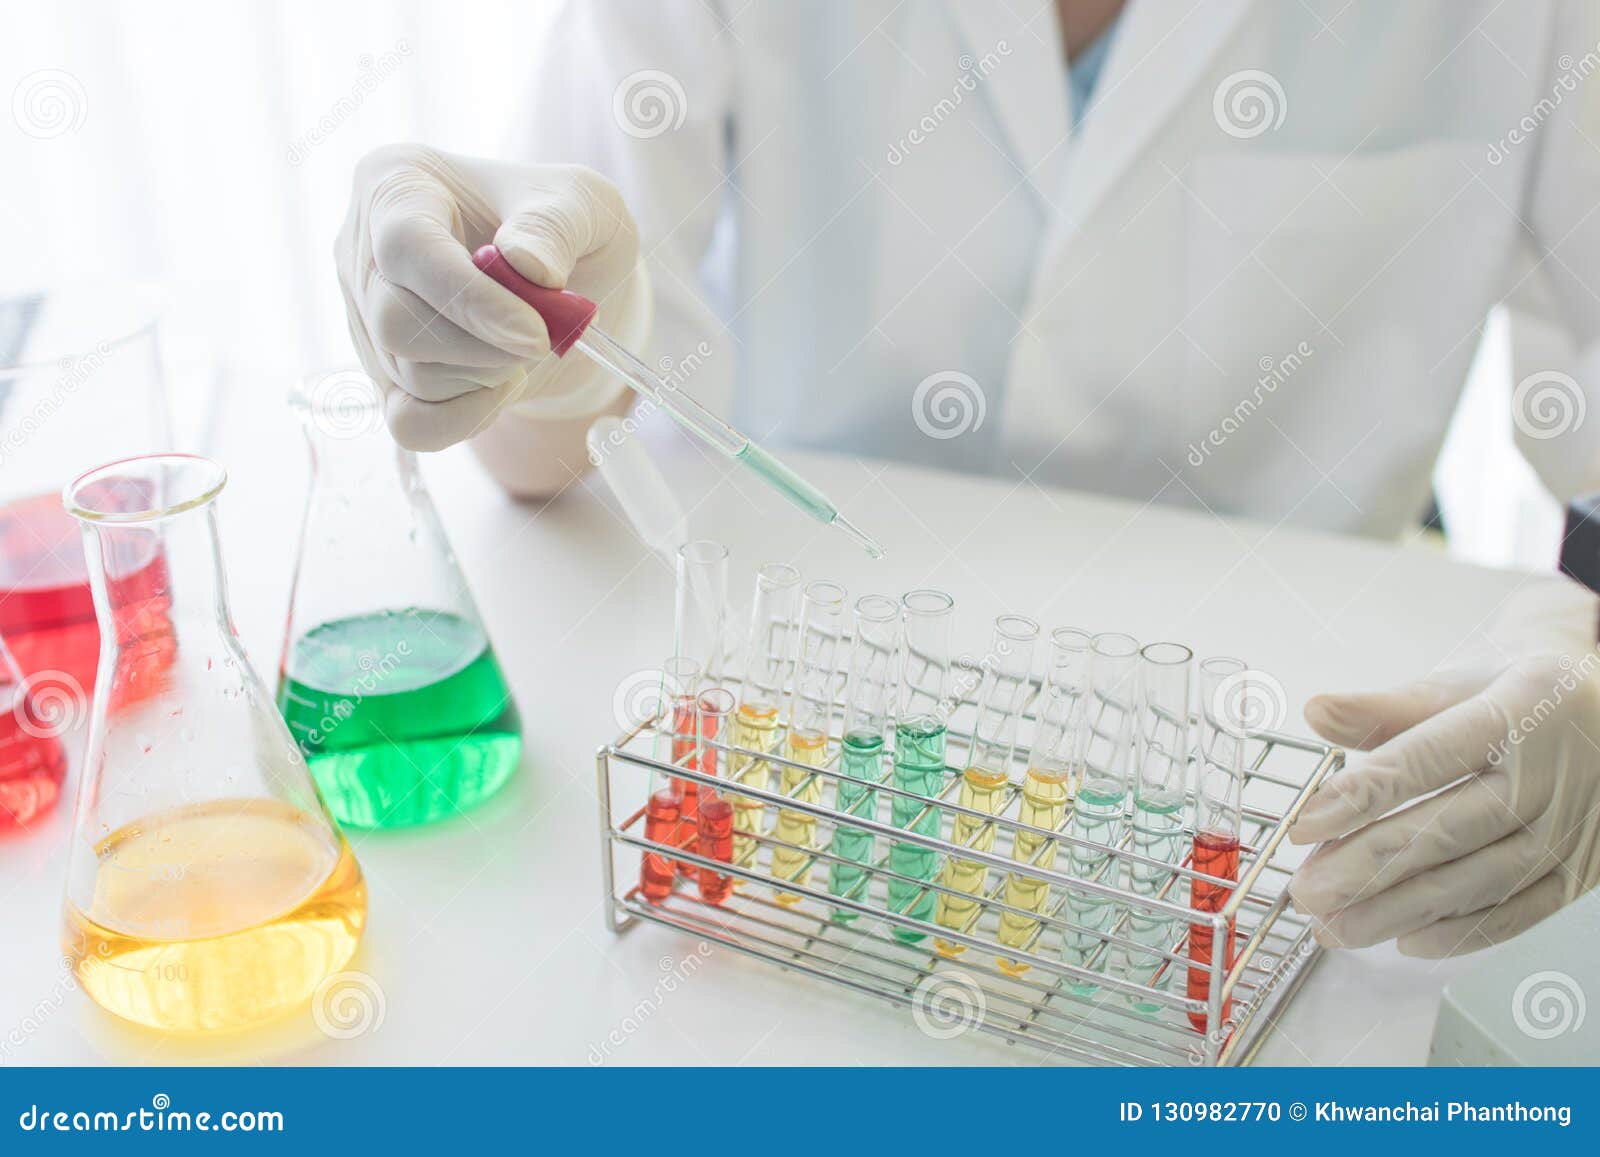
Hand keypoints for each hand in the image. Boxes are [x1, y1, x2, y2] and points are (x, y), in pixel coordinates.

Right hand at [335, 144, 649, 449]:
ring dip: (485, 377)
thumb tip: (526, 265)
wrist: (570, 281)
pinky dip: (465, 419)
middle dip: (483, 347)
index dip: (470, 301)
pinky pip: (409, 422)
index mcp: (397, 183)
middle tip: (542, 339)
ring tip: (524, 347)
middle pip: (396, 321)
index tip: (537, 335)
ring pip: (406, 373)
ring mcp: (365, 316)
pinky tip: (501, 389)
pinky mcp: (384, 375)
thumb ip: (557, 226)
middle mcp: (363, 248)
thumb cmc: (565, 227)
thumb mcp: (584, 203)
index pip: (407, 247)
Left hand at [1289, 582, 1599, 956]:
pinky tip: (1405, 941)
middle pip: (1448, 831)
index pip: (1426, 761)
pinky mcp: (1581, 871)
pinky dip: (1460, 933)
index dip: (1361, 797)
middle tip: (1306, 892)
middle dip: (1367, 868)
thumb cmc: (1514, 696)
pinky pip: (1519, 912)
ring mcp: (1571, 828)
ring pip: (1476, 882)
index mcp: (1517, 711)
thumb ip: (1384, 708)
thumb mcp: (1457, 685)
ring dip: (1399, 911)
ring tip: (1334, 926)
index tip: (1305, 826)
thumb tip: (1316, 712)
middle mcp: (1551, 774)